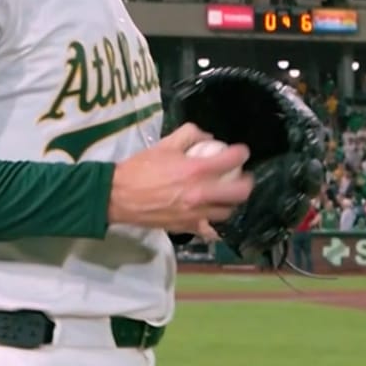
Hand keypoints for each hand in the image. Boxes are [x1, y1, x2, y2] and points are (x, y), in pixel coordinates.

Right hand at [107, 123, 255, 235]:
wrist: (118, 196)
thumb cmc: (140, 168)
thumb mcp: (164, 144)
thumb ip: (190, 134)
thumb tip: (208, 138)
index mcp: (196, 169)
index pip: (233, 159)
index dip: (242, 153)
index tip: (241, 152)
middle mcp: (201, 193)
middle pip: (240, 192)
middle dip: (246, 182)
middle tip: (242, 177)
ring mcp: (196, 214)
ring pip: (228, 212)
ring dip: (231, 202)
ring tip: (226, 196)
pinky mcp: (187, 228)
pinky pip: (210, 230)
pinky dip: (215, 225)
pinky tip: (213, 217)